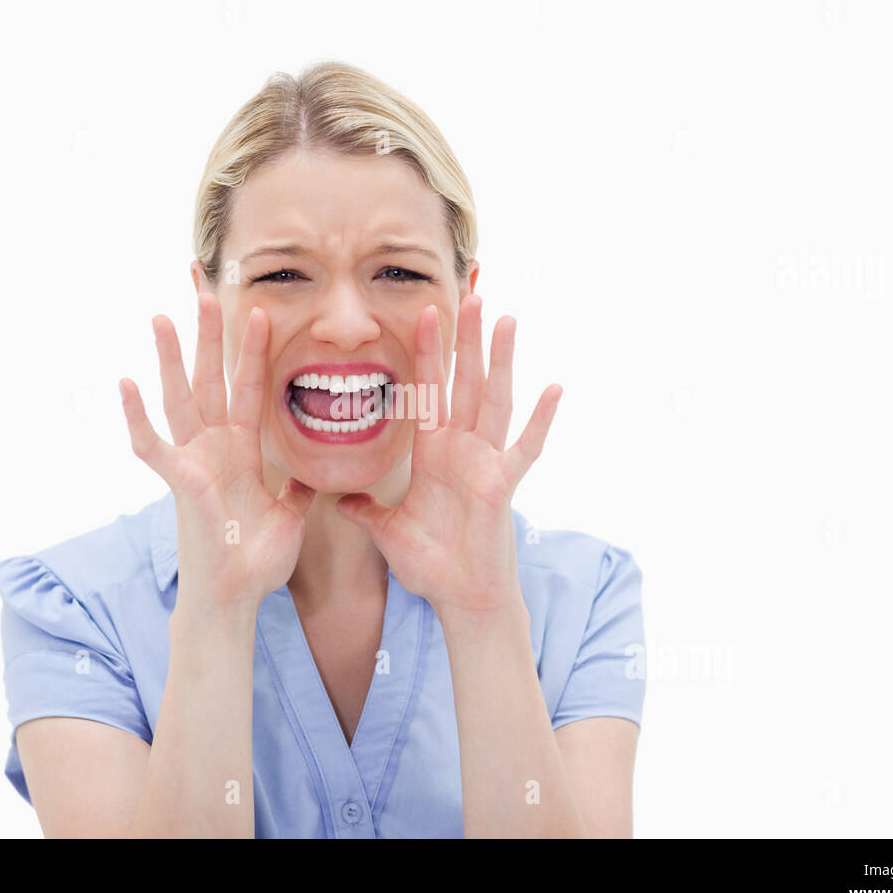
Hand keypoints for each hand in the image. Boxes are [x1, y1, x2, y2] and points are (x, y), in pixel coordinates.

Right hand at [119, 295, 315, 613]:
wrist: (238, 597)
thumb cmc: (257, 559)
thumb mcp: (291, 512)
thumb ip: (297, 485)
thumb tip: (314, 468)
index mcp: (239, 448)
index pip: (247, 386)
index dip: (252, 349)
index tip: (259, 310)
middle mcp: (213, 447)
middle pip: (210, 378)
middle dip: (209, 334)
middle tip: (205, 288)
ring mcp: (193, 461)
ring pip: (181, 398)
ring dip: (172, 358)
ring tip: (163, 316)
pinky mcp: (181, 483)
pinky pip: (154, 446)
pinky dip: (138, 417)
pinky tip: (126, 384)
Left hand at [335, 294, 561, 622]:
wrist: (461, 598)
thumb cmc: (431, 565)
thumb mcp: (388, 531)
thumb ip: (367, 509)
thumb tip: (338, 498)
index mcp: (433, 452)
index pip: (427, 391)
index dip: (426, 352)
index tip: (426, 312)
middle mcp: (461, 449)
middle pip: (464, 382)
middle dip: (466, 340)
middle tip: (472, 294)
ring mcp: (485, 463)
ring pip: (494, 401)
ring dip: (500, 361)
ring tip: (506, 320)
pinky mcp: (503, 485)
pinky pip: (525, 448)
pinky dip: (541, 421)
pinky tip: (554, 388)